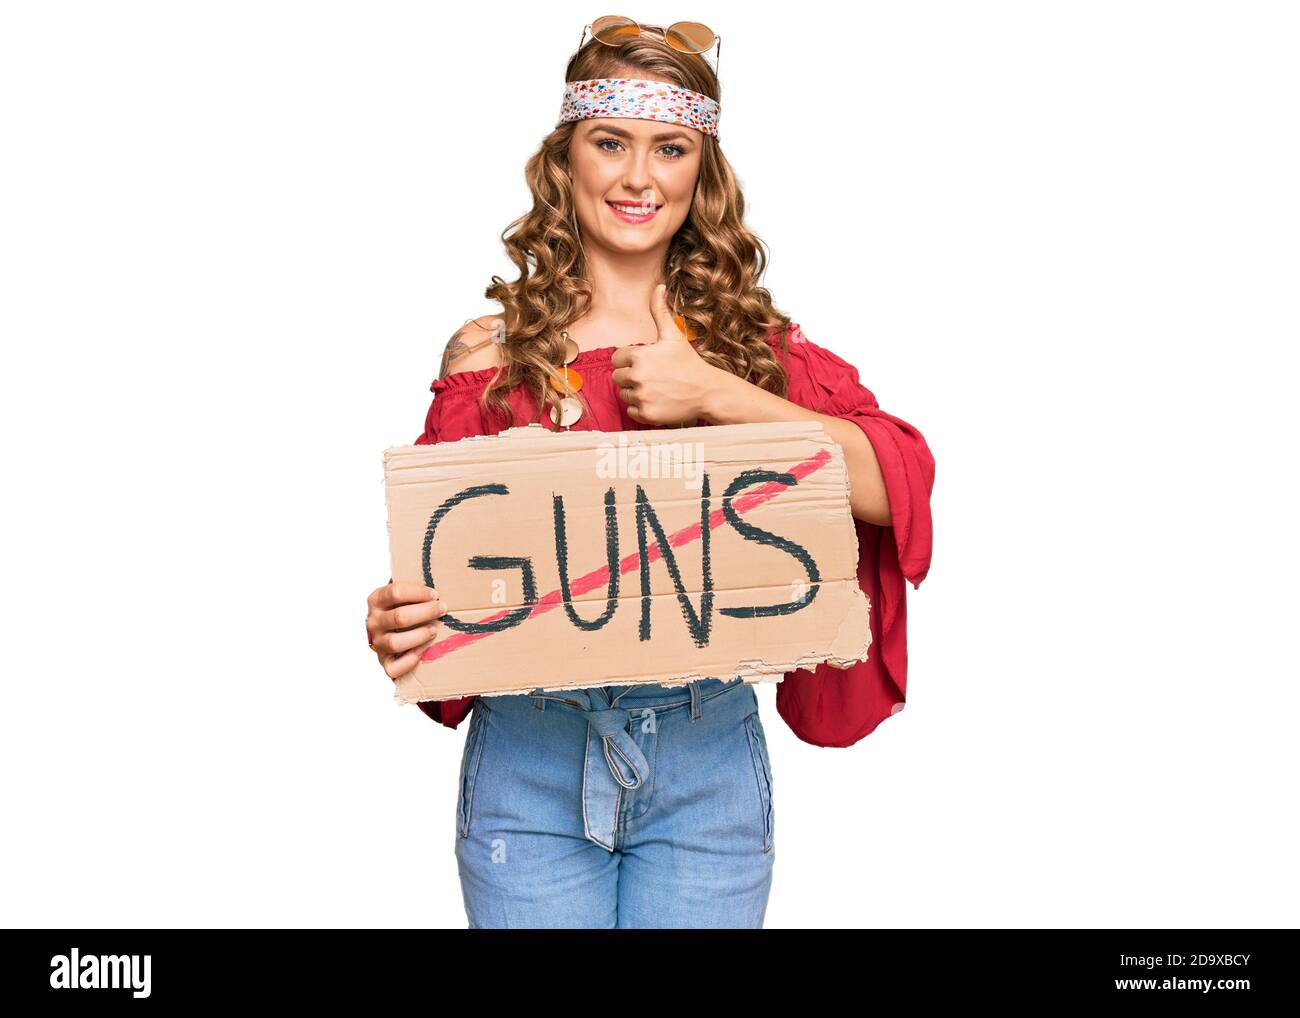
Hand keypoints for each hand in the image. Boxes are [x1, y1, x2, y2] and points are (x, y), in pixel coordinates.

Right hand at [365, 580, 447, 679]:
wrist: (389, 634)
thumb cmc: (402, 609)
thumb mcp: (402, 595)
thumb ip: (413, 587)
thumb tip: (441, 575)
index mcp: (376, 600)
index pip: (395, 592)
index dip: (418, 593)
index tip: (435, 595)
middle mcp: (373, 621)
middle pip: (399, 617)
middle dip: (425, 612)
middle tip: (442, 609)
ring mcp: (377, 643)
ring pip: (396, 642)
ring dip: (419, 636)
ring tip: (434, 630)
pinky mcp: (384, 662)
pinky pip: (394, 667)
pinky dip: (410, 660)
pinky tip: (422, 652)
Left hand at [610, 284, 719, 425]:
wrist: (708, 391)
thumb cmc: (689, 362)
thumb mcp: (673, 335)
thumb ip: (659, 311)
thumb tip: (658, 287)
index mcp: (638, 356)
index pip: (616, 359)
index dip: (630, 360)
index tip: (647, 363)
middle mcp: (637, 376)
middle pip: (618, 377)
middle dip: (631, 377)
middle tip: (654, 377)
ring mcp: (642, 397)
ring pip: (624, 395)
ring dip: (636, 393)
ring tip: (657, 389)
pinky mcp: (647, 414)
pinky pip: (631, 411)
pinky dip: (642, 409)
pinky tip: (658, 401)